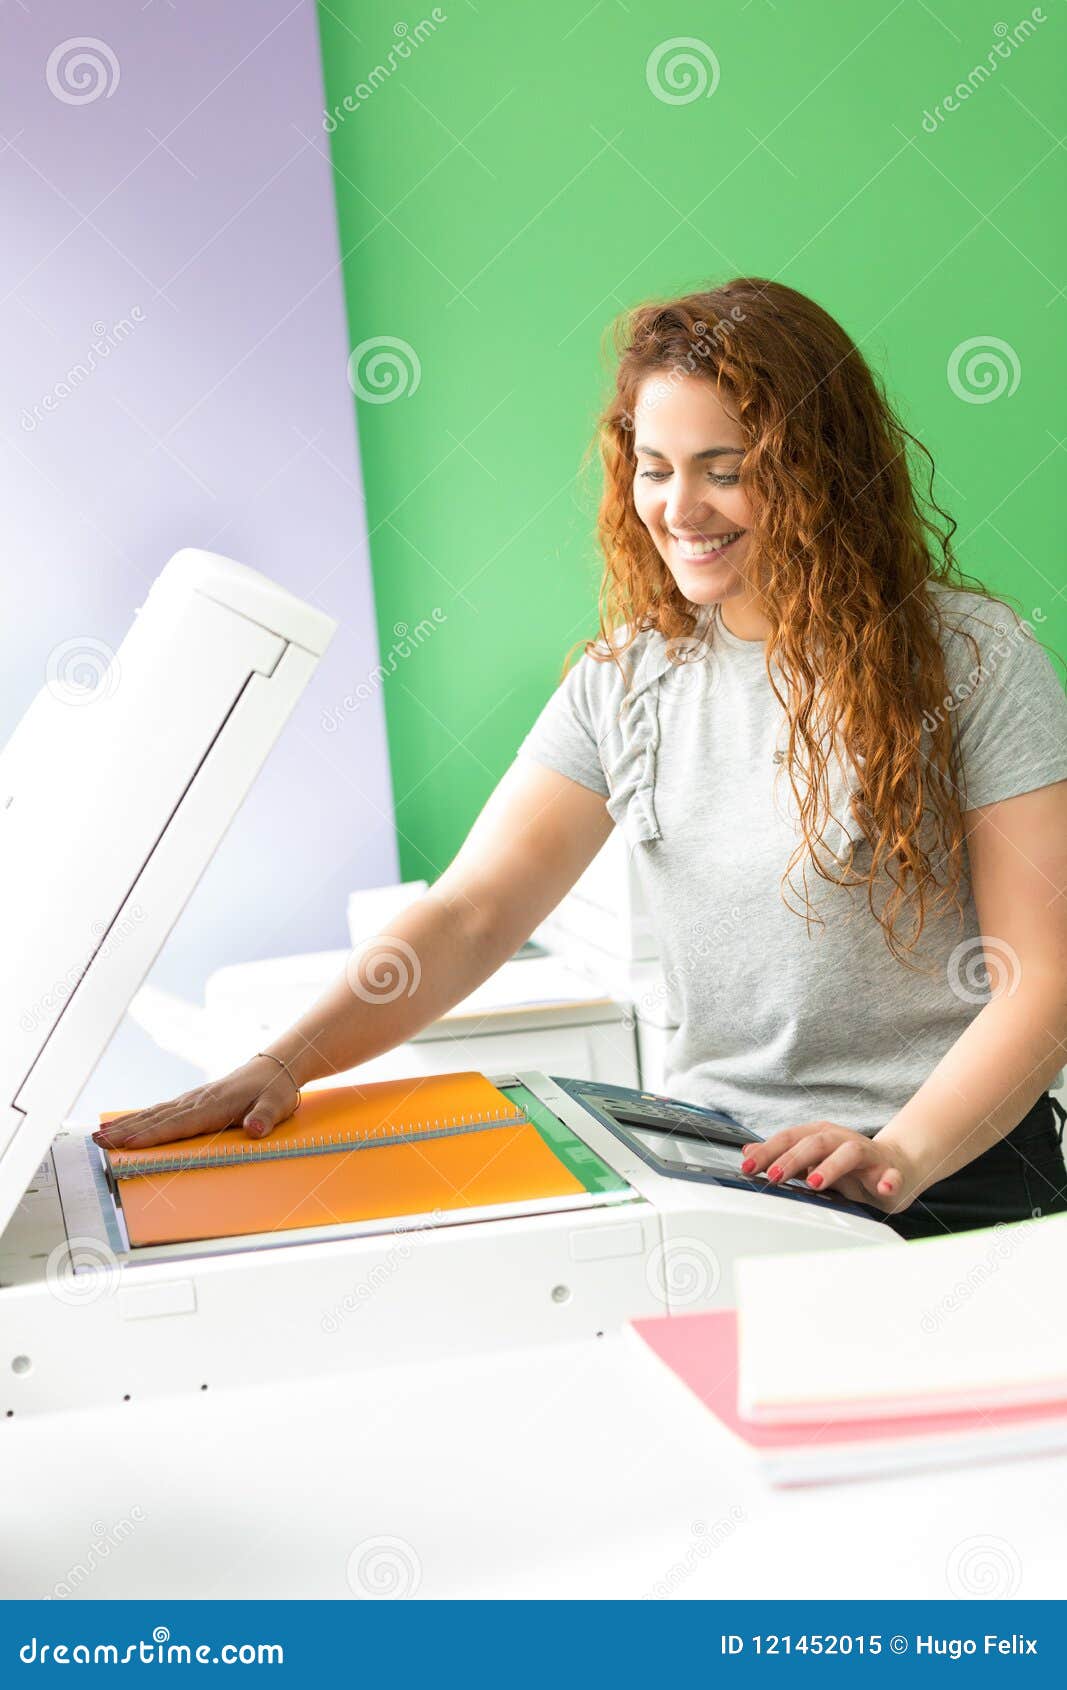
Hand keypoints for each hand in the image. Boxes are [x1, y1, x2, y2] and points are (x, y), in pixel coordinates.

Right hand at [90, 1056, 300, 1151]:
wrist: (274, 1069)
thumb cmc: (275, 1091)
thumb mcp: (277, 1105)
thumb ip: (265, 1118)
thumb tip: (255, 1128)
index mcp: (215, 1105)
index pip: (179, 1124)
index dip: (153, 1135)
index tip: (128, 1143)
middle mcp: (197, 1101)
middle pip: (156, 1118)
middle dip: (126, 1131)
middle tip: (98, 1141)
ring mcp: (192, 1100)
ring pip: (153, 1114)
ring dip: (126, 1125)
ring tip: (99, 1135)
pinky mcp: (191, 1102)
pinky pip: (159, 1112)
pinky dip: (138, 1119)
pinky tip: (122, 1127)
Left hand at [740, 1120, 924, 1214]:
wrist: (894, 1167)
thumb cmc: (849, 1166)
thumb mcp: (812, 1161)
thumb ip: (782, 1157)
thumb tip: (748, 1153)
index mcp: (820, 1135)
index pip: (790, 1138)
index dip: (768, 1151)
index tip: (748, 1167)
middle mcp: (841, 1139)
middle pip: (816, 1142)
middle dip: (793, 1158)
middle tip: (774, 1175)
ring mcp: (867, 1154)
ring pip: (849, 1152)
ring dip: (832, 1166)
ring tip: (815, 1182)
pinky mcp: (889, 1171)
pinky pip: (890, 1174)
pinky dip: (888, 1179)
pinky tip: (883, 1187)